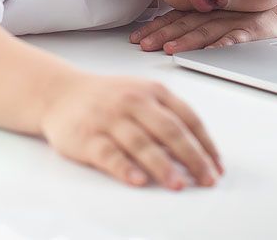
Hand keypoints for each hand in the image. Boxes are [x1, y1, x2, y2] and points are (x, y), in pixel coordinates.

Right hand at [39, 73, 221, 189]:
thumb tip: (198, 152)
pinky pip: (109, 154)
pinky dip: (125, 168)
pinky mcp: (88, 137)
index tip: (216, 167)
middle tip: (206, 179)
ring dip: (162, 166)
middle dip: (192, 157)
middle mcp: (132, 101)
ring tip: (178, 185)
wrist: (60, 93)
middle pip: (169, 130)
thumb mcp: (140, 96)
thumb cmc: (107, 98)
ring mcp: (109, 118)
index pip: (187, 117)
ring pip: (141, 143)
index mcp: (152, 91)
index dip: (205, 144)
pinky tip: (138, 180)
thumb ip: (166, 117)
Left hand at [130, 6, 276, 54]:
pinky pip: (236, 38)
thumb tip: (162, 33)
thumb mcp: (215, 15)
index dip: (154, 27)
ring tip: (172, 48)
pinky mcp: (250, 30)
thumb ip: (192, 21)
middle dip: (163, 35)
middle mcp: (213, 15)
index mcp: (203, 12)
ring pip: (205, 31)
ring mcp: (231, 22)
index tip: (136, 38)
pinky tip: (213, 50)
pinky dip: (224, 44)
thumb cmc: (244, 14)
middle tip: (145, 45)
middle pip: (184, 24)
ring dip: (187, 40)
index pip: (173, 18)